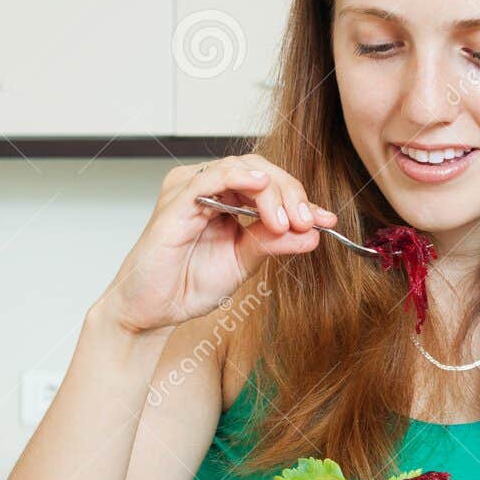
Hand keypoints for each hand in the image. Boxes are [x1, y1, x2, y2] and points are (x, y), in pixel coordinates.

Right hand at [104, 154, 335, 334]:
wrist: (152, 310)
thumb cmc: (188, 284)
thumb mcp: (244, 263)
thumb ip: (274, 244)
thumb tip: (314, 233)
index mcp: (225, 199)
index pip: (270, 184)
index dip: (300, 200)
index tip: (327, 221)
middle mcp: (208, 188)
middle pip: (261, 171)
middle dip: (291, 194)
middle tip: (308, 221)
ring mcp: (191, 190)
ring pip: (242, 169)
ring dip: (273, 191)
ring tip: (287, 220)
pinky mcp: (176, 201)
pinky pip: (212, 178)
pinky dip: (240, 178)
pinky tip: (262, 186)